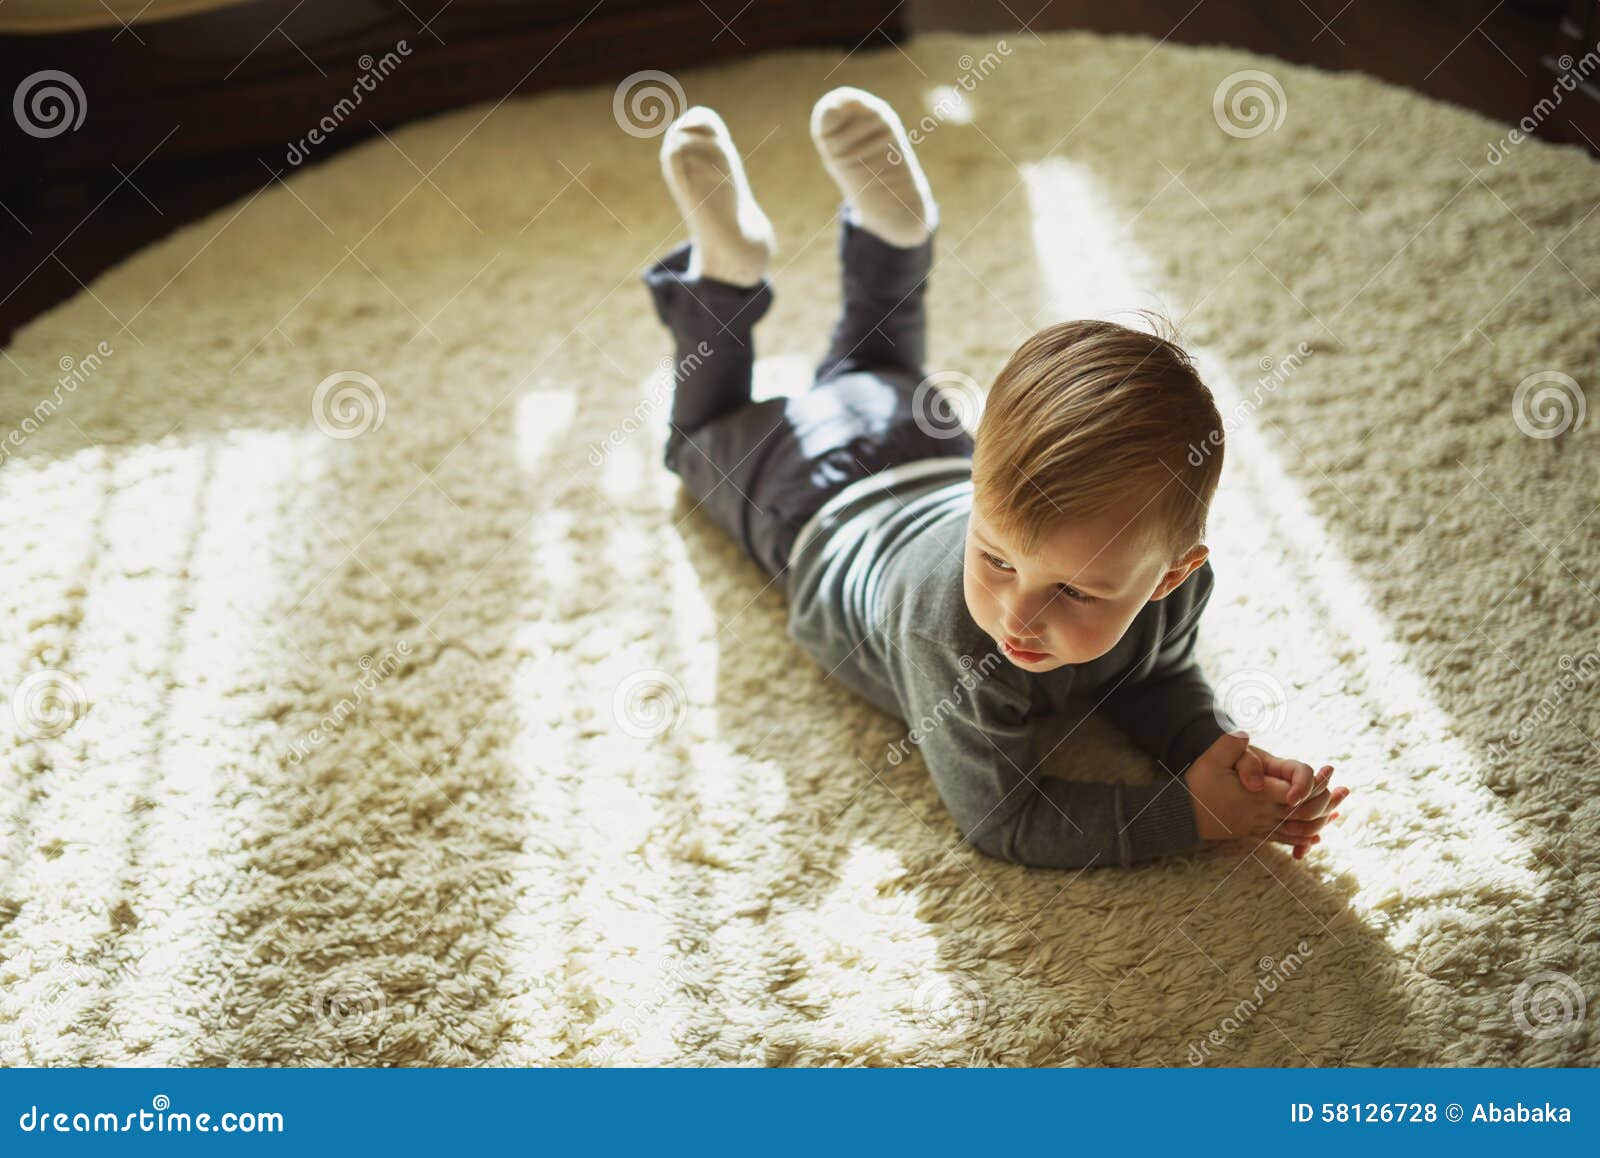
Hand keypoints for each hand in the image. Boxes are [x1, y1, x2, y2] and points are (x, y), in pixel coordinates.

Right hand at [1183, 731, 1346, 853]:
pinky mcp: (1253, 834)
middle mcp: (1263, 814)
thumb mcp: (1210, 760)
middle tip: (1344, 790)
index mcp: (1257, 796)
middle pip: (1304, 812)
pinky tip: (1316, 837)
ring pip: (1298, 828)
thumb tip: (1246, 736)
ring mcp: (1259, 826)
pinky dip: (1303, 838)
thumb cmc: (1197, 785)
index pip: (1297, 793)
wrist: (1183, 815)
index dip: (1315, 784)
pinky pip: (1284, 839)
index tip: (1329, 771)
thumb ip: (1229, 746)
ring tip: (1337, 811)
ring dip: (1320, 821)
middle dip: (1327, 801)